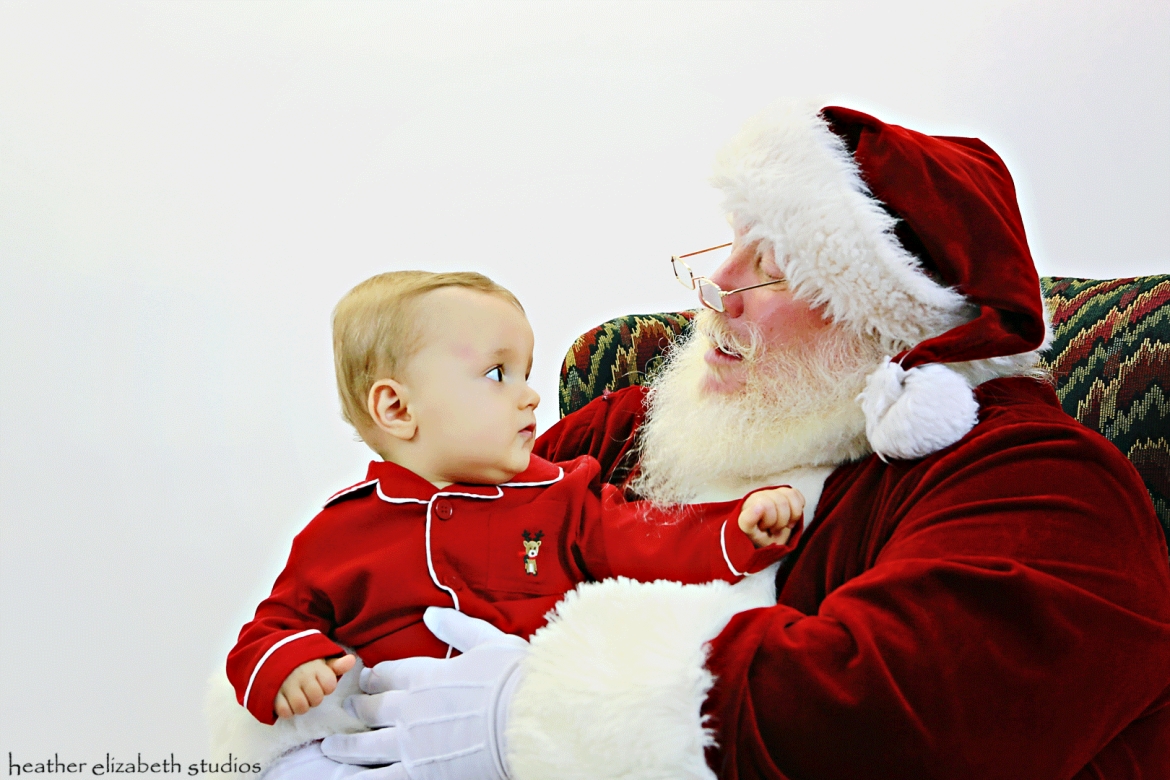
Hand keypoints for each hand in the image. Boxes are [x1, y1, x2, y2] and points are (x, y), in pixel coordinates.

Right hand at [275, 654, 355, 718]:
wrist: (272, 654)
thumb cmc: (302, 660)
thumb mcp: (321, 659)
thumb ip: (337, 664)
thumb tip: (352, 660)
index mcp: (315, 666)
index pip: (330, 686)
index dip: (326, 686)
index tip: (319, 680)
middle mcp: (301, 675)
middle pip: (316, 700)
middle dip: (314, 698)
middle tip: (307, 690)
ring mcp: (286, 685)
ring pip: (301, 708)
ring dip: (301, 706)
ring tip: (298, 696)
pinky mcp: (272, 693)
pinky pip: (284, 711)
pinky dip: (287, 710)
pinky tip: (286, 701)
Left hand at [320, 608, 526, 779]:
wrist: (529, 717)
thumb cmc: (515, 677)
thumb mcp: (489, 641)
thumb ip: (457, 627)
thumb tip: (431, 612)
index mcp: (427, 675)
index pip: (389, 674)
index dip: (375, 676)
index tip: (365, 678)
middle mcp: (411, 708)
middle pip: (373, 708)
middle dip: (358, 706)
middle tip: (346, 706)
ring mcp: (412, 743)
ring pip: (366, 746)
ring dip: (345, 746)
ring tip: (329, 747)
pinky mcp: (420, 772)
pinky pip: (381, 779)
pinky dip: (359, 779)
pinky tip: (341, 778)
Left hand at [738, 486, 803, 547]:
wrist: (767, 540)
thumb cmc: (758, 537)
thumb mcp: (750, 534)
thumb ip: (748, 521)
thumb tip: (758, 506)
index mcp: (750, 503)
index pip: (766, 504)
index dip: (769, 520)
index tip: (764, 528)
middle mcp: (761, 494)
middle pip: (782, 502)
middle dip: (781, 522)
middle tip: (773, 529)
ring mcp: (774, 493)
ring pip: (790, 496)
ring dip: (791, 516)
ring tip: (783, 525)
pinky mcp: (786, 494)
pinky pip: (796, 494)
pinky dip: (797, 509)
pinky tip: (791, 519)